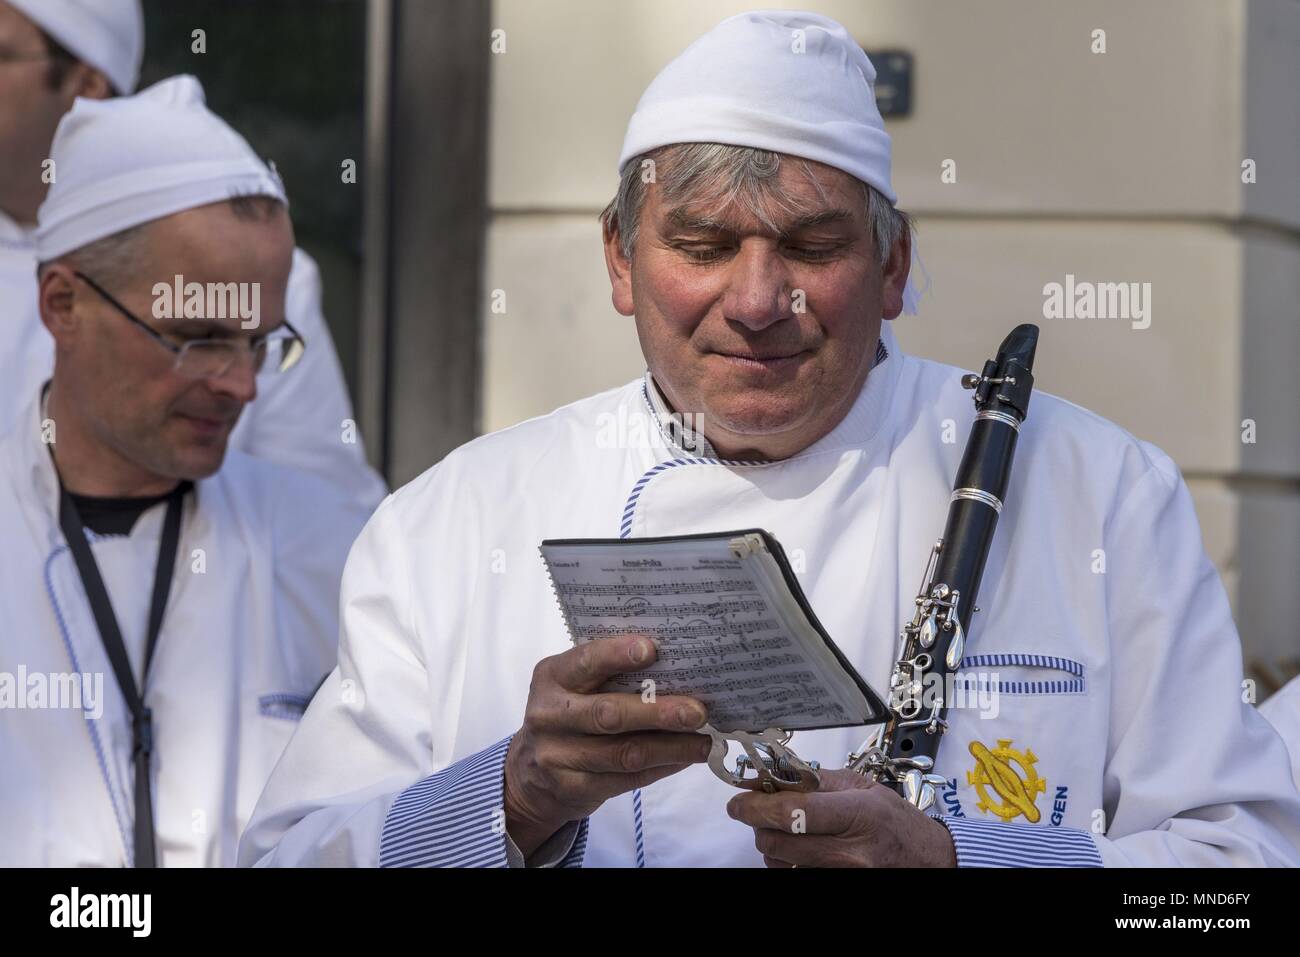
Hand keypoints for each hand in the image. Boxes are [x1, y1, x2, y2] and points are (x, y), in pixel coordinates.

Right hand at [504, 635, 710, 854]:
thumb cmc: (568, 714)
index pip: (585, 662)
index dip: (617, 655)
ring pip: (624, 753)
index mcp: (552, 677)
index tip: (653, 649)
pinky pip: (627, 779)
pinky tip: (685, 758)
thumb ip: (609, 674)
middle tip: (698, 711)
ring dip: (671, 747)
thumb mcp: (574, 686)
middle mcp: (549, 715)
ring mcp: (558, 756)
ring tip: (703, 742)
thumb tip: (675, 666)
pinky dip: (662, 768)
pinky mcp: (574, 788)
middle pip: (608, 714)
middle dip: (658, 712)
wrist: (530, 774)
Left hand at [726, 769, 956, 866]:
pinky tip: (801, 849)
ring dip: (773, 843)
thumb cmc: (897, 823)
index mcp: (856, 815)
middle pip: (775, 841)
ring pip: (778, 861)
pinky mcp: (833, 886)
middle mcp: (848, 852)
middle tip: (763, 810)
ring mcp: (841, 875)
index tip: (738, 800)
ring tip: (790, 829)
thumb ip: (818, 780)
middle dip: (759, 823)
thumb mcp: (863, 788)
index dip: (755, 805)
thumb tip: (774, 773)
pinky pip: (791, 875)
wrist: (929, 861)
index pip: (791, 813)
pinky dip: (787, 861)